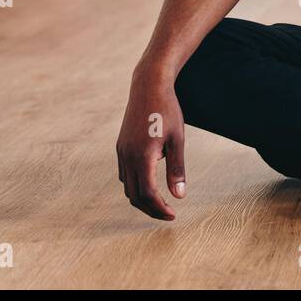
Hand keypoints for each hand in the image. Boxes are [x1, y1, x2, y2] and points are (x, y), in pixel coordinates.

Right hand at [116, 73, 185, 219]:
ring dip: (141, 198)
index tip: (173, 214)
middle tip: (168, 213)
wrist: (148, 86)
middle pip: (134, 195)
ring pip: (127, 186)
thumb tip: (179, 196)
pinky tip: (150, 182)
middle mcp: (127, 156)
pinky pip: (125, 173)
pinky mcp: (120, 146)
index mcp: (142, 156)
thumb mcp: (177, 140)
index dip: (159, 208)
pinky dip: (136, 184)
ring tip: (160, 201)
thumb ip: (177, 169)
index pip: (147, 194)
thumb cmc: (167, 111)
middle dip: (150, 208)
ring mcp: (121, 151)